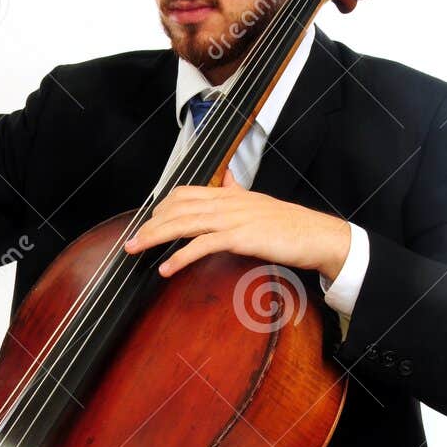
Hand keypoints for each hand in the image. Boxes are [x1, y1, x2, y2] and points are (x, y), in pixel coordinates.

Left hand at [123, 169, 350, 280]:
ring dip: (155, 237)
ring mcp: (233, 218)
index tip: (146, 223)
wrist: (316, 235)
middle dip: (149, 225)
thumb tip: (230, 178)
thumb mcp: (259, 203)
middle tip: (130, 241)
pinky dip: (180, 257)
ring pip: (184, 223)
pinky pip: (203, 245)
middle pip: (177, 208)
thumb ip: (239, 191)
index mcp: (229, 194)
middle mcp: (227, 202)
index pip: (185, 193)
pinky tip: (166, 268)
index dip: (161, 208)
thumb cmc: (290, 224)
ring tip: (135, 250)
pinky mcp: (240, 237)